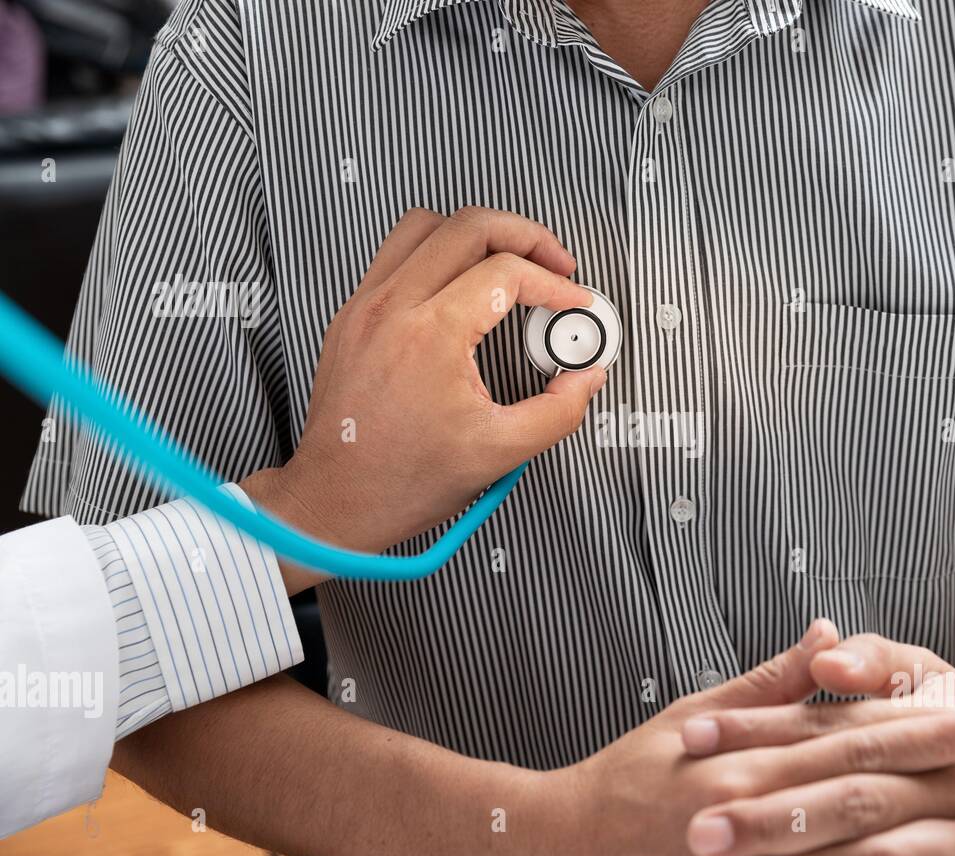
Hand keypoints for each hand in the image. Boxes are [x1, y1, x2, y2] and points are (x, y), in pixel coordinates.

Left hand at [240, 206, 605, 590]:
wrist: (337, 500)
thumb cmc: (403, 481)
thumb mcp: (501, 453)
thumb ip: (558, 411)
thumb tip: (585, 378)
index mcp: (431, 336)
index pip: (508, 273)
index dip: (555, 285)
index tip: (573, 305)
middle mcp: (393, 308)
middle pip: (469, 225)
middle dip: (525, 236)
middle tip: (554, 263)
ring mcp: (366, 306)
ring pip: (424, 224)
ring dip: (475, 233)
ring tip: (508, 260)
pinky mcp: (351, 316)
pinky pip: (395, 253)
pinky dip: (436, 253)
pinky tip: (460, 284)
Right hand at [539, 621, 954, 855]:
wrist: (570, 846)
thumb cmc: (629, 777)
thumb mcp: (694, 715)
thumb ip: (768, 681)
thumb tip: (827, 635)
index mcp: (744, 757)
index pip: (846, 734)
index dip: (913, 725)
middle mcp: (754, 809)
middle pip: (864, 790)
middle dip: (938, 778)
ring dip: (935, 844)